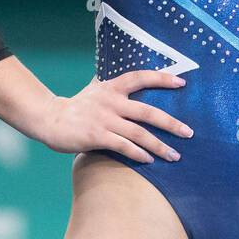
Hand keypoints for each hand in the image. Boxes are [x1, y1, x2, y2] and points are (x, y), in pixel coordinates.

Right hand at [36, 69, 192, 162]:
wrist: (49, 119)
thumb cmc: (76, 107)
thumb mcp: (94, 89)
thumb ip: (112, 86)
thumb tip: (131, 81)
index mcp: (111, 87)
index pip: (140, 77)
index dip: (161, 78)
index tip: (182, 84)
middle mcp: (110, 101)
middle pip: (148, 112)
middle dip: (171, 123)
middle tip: (189, 133)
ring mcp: (104, 119)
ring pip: (139, 133)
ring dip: (159, 146)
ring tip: (174, 155)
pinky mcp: (96, 136)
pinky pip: (123, 146)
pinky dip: (138, 154)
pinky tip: (149, 160)